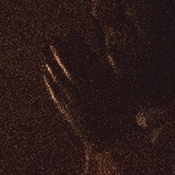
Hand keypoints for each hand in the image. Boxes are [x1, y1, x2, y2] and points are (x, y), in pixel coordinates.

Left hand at [38, 32, 119, 147]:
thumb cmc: (126, 113)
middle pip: (65, 65)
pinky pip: (54, 92)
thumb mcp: (130, 88)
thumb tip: (113, 49)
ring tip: (44, 49)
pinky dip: (48, 80)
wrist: (114, 143)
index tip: (70, 31)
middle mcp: (81, 89)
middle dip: (58, 50)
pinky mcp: (66, 112)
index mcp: (97, 81)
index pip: (82, 57)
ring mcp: (71, 101)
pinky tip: (45, 72)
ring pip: (56, 77)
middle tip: (52, 37)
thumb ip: (121, 66)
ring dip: (49, 62)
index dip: (75, 43)